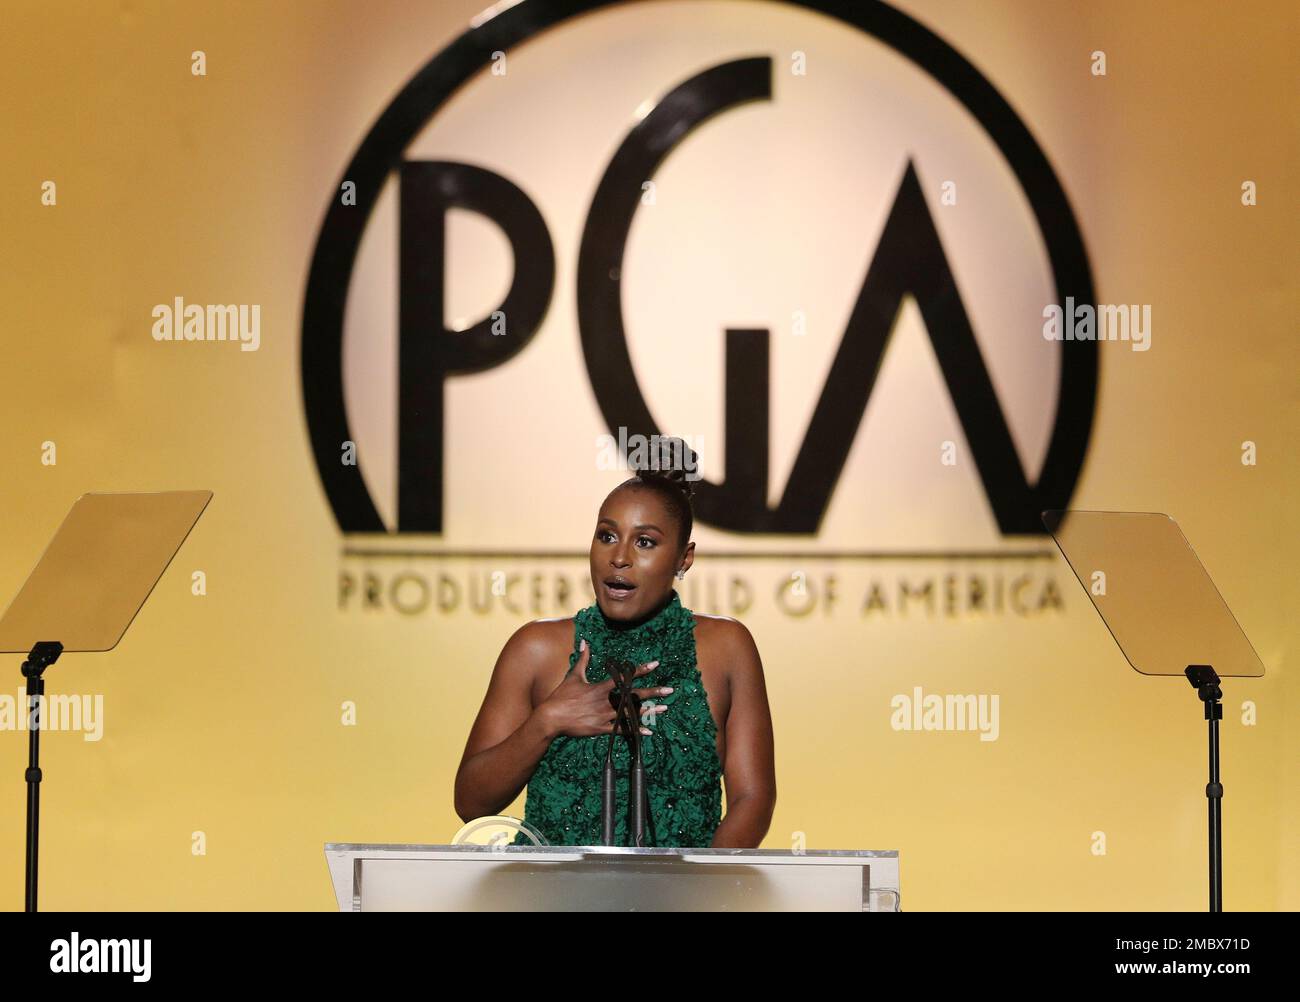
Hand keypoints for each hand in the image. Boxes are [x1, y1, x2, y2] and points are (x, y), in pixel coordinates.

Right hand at [537, 638, 672, 738]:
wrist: (550, 718)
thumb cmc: (561, 696)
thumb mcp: (573, 676)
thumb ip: (583, 659)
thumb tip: (585, 641)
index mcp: (600, 688)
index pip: (624, 677)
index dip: (640, 670)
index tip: (655, 665)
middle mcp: (605, 702)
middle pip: (633, 697)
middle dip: (652, 693)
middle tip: (669, 690)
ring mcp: (604, 717)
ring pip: (631, 714)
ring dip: (648, 712)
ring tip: (664, 709)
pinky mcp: (600, 729)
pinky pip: (621, 731)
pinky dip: (635, 732)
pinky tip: (648, 732)